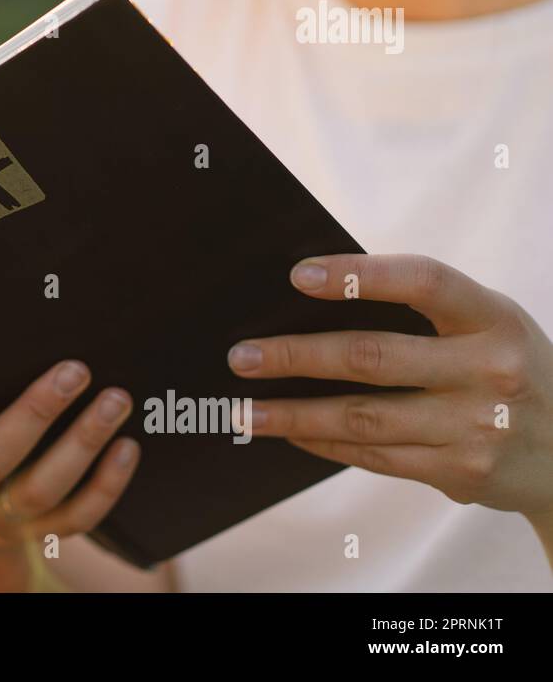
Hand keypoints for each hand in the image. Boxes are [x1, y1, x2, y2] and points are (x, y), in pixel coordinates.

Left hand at [229, 254, 552, 555]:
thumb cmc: (505, 367)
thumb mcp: (488, 325)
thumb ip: (423, 310)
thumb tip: (314, 297)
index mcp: (493, 318)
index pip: (423, 281)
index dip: (359, 276)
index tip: (298, 276)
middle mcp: (489, 371)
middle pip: (373, 358)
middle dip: (296, 356)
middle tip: (241, 357)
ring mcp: (476, 427)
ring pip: (363, 418)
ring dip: (293, 412)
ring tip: (246, 406)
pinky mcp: (461, 472)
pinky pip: (374, 456)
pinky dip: (323, 442)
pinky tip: (290, 429)